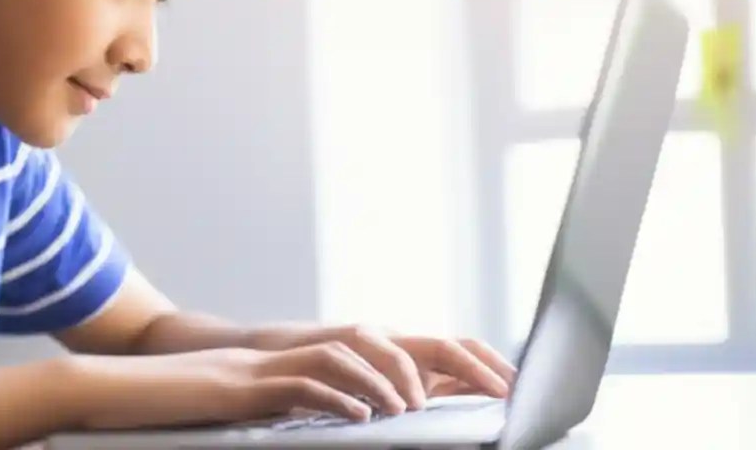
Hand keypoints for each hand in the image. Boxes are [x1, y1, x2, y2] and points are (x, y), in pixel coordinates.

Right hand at [65, 343, 416, 430]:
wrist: (104, 390)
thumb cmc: (152, 409)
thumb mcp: (215, 413)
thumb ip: (252, 415)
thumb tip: (283, 426)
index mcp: (263, 368)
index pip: (333, 356)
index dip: (375, 368)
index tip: (410, 392)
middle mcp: (263, 361)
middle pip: (347, 348)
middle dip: (392, 369)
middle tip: (424, 399)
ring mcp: (250, 371)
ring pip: (331, 360)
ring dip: (374, 383)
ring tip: (404, 408)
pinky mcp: (236, 390)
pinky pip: (296, 386)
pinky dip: (335, 400)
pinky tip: (360, 417)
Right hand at [247, 325, 516, 410]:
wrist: (238, 375)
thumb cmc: (307, 383)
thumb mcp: (363, 384)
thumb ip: (404, 389)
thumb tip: (451, 402)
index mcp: (389, 347)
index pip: (451, 348)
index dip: (485, 364)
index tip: (517, 388)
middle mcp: (369, 341)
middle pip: (429, 345)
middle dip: (465, 368)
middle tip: (494, 393)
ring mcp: (334, 349)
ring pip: (375, 354)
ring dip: (398, 381)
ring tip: (411, 410)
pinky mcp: (297, 367)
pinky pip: (326, 377)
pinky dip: (346, 395)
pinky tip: (361, 415)